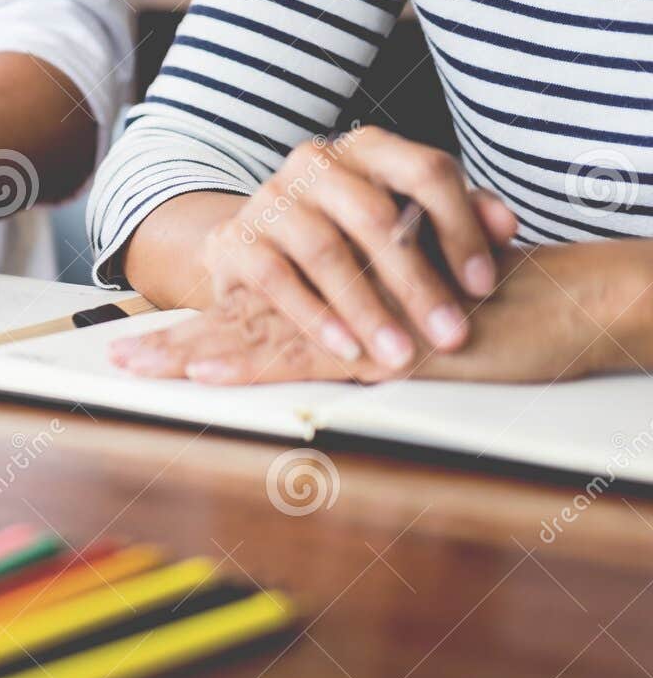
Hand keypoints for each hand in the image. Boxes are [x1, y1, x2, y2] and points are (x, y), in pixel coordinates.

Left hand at [111, 244, 644, 384]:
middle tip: (113, 353)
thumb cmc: (496, 321)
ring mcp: (352, 324)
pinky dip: (250, 362)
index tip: (144, 342)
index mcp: (337, 306)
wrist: (563, 305)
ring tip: (134, 363)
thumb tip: (351, 361)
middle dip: (173, 340)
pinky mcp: (378, 346)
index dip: (199, 329)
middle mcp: (335, 308)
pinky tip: (207, 372)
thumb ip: (377, 341)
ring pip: (254, 335)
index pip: (255, 315)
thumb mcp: (419, 337)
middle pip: (237, 322)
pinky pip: (302, 355)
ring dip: (190, 351)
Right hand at [198, 126, 517, 369]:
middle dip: (418, 282)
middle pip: (374, 216)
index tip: (485, 286)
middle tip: (452, 335)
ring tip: (399, 356)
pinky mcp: (233, 240)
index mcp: (367, 149)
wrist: (256, 250)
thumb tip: (506, 226)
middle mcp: (314, 163)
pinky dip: (315, 318)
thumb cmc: (349, 239)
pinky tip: (348, 351)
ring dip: (367, 308)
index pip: (425, 172)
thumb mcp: (409, 224)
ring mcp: (269, 199)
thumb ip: (460, 220)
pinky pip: (275, 278)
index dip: (460, 230)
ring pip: (323, 250)